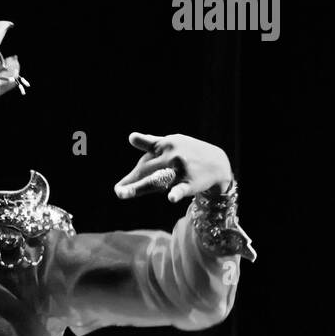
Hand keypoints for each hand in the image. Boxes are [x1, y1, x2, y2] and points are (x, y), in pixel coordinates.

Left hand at [113, 132, 233, 203]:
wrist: (218, 163)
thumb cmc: (190, 152)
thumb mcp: (172, 143)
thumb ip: (151, 142)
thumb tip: (131, 137)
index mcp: (164, 145)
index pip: (143, 161)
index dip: (131, 175)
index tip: (117, 188)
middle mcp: (171, 156)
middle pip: (146, 172)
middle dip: (131, 182)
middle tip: (117, 193)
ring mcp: (181, 170)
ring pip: (158, 179)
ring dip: (141, 186)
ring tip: (125, 193)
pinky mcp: (192, 183)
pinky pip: (183, 189)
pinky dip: (177, 193)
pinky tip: (171, 198)